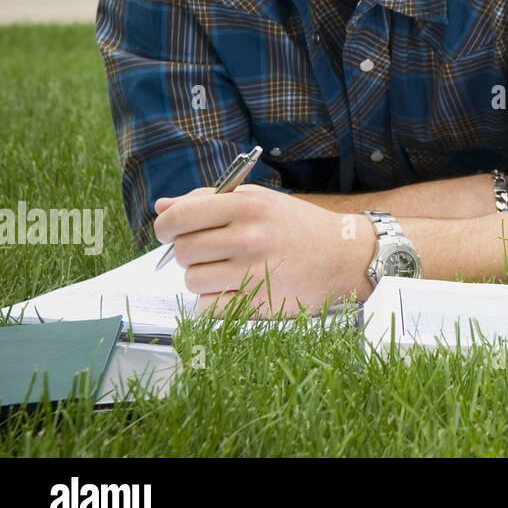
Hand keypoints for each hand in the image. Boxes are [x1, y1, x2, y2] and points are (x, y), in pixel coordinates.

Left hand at [154, 185, 375, 318]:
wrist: (345, 256)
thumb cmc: (298, 226)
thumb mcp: (260, 201)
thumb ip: (210, 200)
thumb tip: (162, 206)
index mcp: (247, 206)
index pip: (180, 216)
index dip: (165, 225)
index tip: (168, 231)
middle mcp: (249, 237)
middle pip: (182, 251)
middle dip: (189, 252)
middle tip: (212, 251)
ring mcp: (253, 273)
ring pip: (192, 281)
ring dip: (203, 277)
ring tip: (228, 270)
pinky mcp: (258, 305)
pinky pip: (207, 307)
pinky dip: (215, 301)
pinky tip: (236, 289)